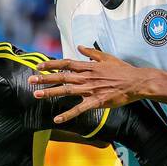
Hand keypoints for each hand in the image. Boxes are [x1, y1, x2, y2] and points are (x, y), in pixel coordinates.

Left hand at [29, 46, 149, 123]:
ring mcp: (90, 89)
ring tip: (36, 95)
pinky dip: (68, 114)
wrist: (136, 82)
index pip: (65, 63)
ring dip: (50, 93)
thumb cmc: (122, 70)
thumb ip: (91, 53)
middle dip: (45, 79)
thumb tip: (79, 47)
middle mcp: (86, 77)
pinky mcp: (96, 101)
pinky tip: (57, 119)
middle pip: (62, 77)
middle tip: (30, 80)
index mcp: (88, 66)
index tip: (38, 66)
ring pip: (67, 90)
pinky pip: (79, 108)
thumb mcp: (106, 57)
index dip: (51, 64)